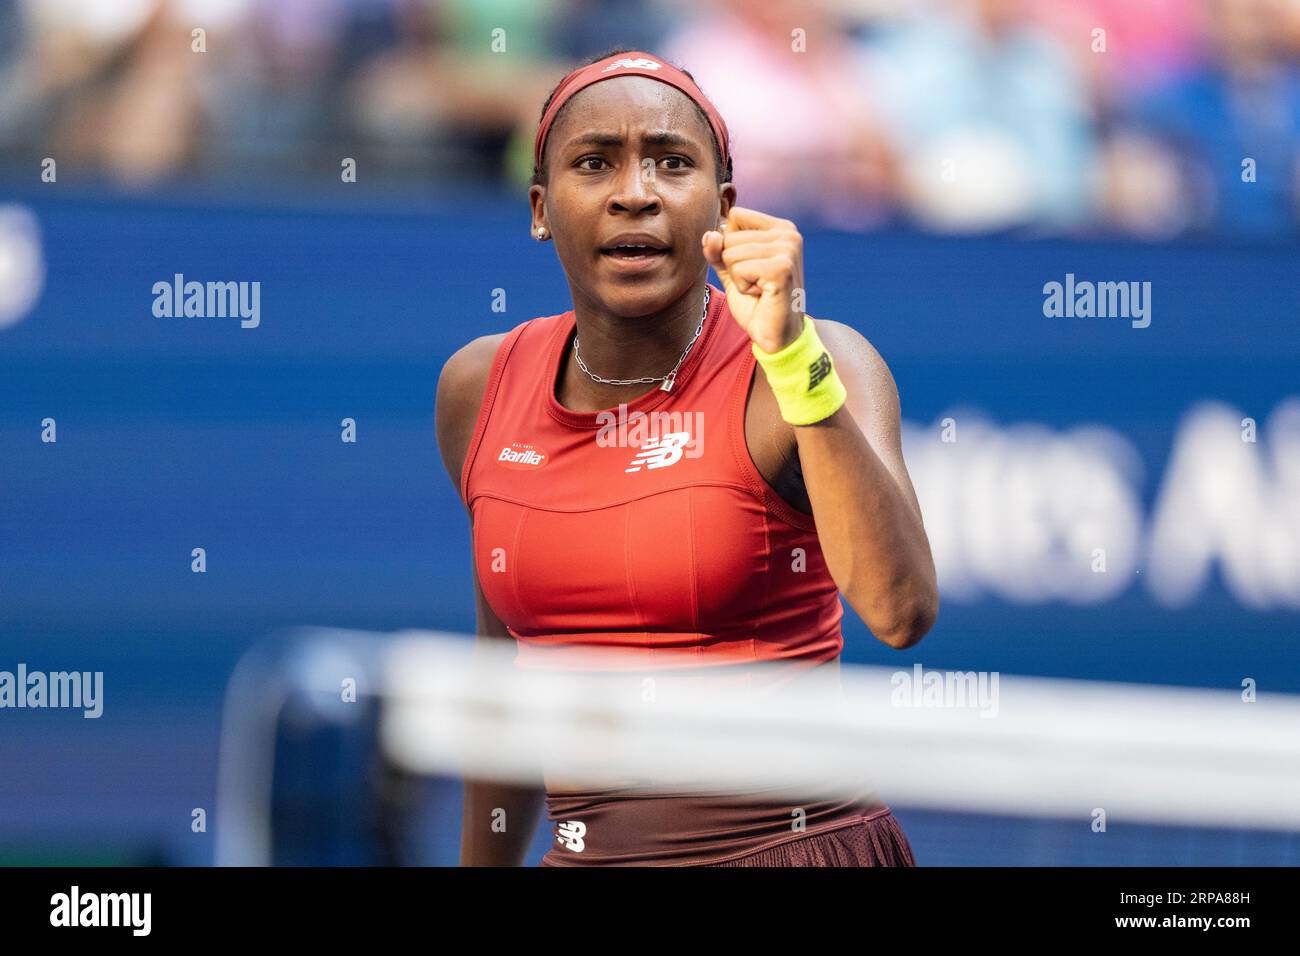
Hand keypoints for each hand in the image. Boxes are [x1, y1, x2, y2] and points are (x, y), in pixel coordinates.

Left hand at [702, 206, 805, 353]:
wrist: (776, 336)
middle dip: (734, 266)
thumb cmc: (756, 302)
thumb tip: (709, 235)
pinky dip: (743, 287)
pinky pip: (739, 269)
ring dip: (738, 278)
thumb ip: (718, 250)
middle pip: (729, 236)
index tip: (750, 267)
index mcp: (780, 228)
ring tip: (759, 289)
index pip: (736, 216)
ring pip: (731, 254)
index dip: (730, 244)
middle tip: (756, 283)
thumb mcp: (731, 271)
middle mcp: (789, 233)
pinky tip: (761, 295)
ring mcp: (788, 250)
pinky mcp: (782, 268)